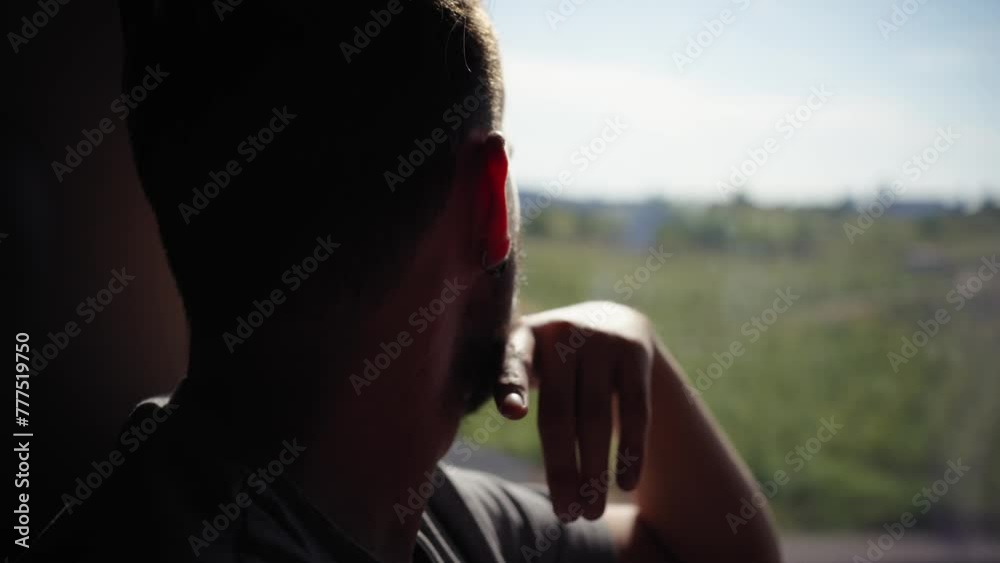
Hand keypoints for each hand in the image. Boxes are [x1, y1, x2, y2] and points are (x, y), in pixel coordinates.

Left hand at [493, 301, 656, 520]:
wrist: (612, 319)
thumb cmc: (554, 357)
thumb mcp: (528, 357)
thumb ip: (510, 383)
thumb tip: (510, 415)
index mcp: (524, 334)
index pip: (513, 362)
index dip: (513, 386)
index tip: (513, 414)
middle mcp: (563, 332)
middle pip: (560, 412)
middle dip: (564, 469)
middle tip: (566, 515)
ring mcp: (602, 341)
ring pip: (597, 418)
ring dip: (595, 471)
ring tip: (591, 511)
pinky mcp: (635, 353)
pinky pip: (636, 411)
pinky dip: (631, 451)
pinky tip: (627, 484)